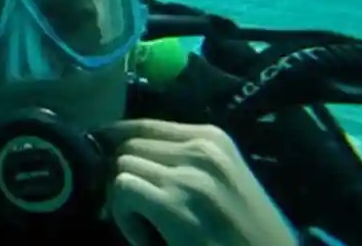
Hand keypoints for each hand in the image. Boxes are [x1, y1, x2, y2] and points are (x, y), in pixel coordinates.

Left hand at [101, 120, 297, 245]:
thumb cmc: (246, 233)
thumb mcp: (221, 181)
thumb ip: (180, 160)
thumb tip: (122, 150)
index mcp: (212, 138)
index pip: (142, 125)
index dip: (117, 147)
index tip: (115, 172)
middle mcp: (202, 149)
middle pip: (127, 145)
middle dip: (123, 176)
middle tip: (137, 210)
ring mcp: (189, 176)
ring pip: (122, 166)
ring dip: (122, 198)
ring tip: (146, 224)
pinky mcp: (176, 206)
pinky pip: (123, 191)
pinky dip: (125, 217)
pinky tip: (146, 237)